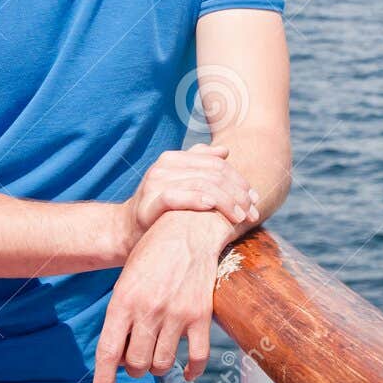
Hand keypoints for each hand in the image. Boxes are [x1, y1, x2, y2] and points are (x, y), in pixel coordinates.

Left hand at [93, 210, 230, 382]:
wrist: (188, 228)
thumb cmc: (152, 254)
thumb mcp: (127, 280)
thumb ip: (121, 316)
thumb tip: (122, 356)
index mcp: (123, 301)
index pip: (108, 352)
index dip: (103, 381)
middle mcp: (148, 311)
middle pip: (136, 363)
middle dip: (135, 367)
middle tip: (138, 356)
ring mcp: (175, 314)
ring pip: (162, 364)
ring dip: (158, 366)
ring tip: (158, 354)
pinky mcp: (200, 314)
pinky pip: (197, 356)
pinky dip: (192, 370)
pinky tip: (188, 372)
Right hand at [125, 143, 258, 241]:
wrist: (126, 231)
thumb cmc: (159, 209)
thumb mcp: (179, 184)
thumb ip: (200, 166)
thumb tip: (225, 151)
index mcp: (174, 158)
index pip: (217, 164)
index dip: (239, 181)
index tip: (255, 199)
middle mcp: (165, 166)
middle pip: (213, 174)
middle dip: (238, 194)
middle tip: (253, 213)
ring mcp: (155, 182)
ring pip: (200, 184)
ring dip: (226, 201)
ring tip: (241, 217)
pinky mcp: (149, 202)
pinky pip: (177, 197)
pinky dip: (197, 200)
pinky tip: (212, 207)